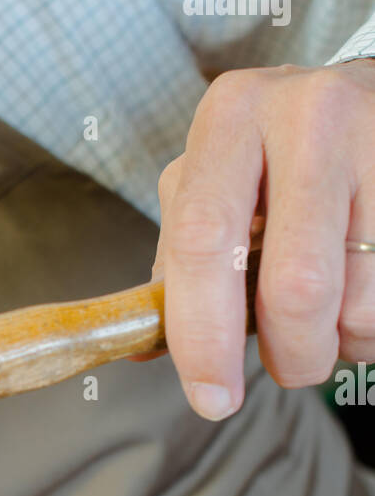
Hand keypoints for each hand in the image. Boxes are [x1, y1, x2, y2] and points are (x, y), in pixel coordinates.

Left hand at [153, 58, 374, 418]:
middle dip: (291, 354)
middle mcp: (304, 114)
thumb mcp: (221, 183)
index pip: (201, 242)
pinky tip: (366, 288)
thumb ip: (182, 261)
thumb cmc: (283, 158)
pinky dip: (372, 325)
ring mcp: (374, 136)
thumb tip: (144, 345)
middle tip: (291, 365)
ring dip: (344, 340)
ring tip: (337, 312)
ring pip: (358, 302)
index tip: (210, 397)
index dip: (203, 336)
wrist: (372, 98)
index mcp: (230, 118)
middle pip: (293, 286)